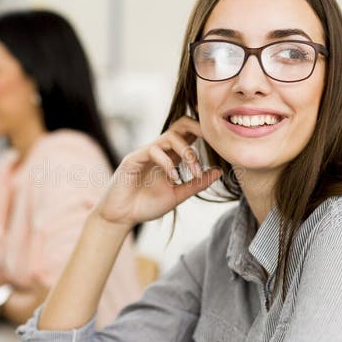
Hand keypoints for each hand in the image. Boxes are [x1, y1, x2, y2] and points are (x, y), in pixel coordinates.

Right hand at [96, 116, 221, 228]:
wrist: (121, 216)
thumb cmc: (146, 205)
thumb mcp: (177, 195)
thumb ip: (196, 183)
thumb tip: (219, 171)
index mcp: (170, 156)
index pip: (189, 133)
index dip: (205, 132)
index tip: (221, 144)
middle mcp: (159, 150)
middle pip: (181, 124)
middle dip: (198, 128)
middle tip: (213, 142)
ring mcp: (145, 152)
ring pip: (171, 136)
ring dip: (187, 153)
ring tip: (193, 172)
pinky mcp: (133, 159)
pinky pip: (154, 151)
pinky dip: (168, 163)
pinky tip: (173, 178)